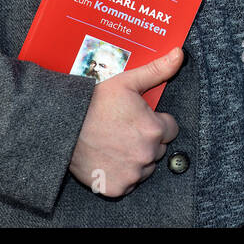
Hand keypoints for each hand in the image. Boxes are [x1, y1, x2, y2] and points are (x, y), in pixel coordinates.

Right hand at [69, 48, 182, 197]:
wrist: (64, 125)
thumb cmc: (94, 103)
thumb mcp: (127, 81)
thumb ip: (157, 70)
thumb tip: (179, 54)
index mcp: (154, 130)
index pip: (171, 129)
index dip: (156, 121)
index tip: (139, 118)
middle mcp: (146, 155)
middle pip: (157, 149)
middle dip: (146, 140)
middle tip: (123, 129)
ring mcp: (131, 175)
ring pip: (144, 167)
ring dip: (135, 159)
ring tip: (114, 143)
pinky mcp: (116, 189)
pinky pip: (128, 183)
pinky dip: (120, 174)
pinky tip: (107, 158)